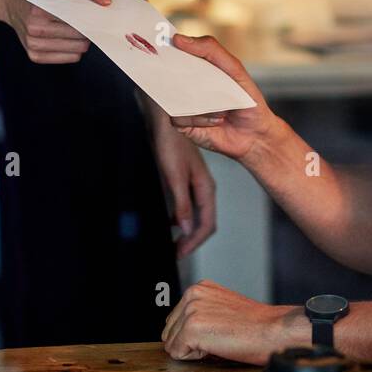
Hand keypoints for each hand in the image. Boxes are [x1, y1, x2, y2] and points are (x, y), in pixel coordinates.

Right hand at [0, 0, 110, 63]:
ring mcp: (33, 45)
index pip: (80, 21)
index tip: (96, 11)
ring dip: (82, 39)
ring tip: (73, 25)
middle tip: (84, 17)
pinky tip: (66, 35)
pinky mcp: (35, 56)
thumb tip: (105, 1)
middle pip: (82, 38)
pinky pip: (71, 58)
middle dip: (88, 28)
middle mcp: (33, 29)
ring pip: (79, 51)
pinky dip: (74, 48)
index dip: (92, 17)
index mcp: (39, 10)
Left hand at [149, 113, 216, 258]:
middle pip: (203, 221)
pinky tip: (168, 220)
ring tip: (172, 242)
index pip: (206, 224)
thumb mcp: (173, 176)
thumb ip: (181, 203)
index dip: (194, 242)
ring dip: (185, 229)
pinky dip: (179, 216)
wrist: (165, 116)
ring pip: (195, 213)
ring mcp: (193, 182)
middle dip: (191, 240)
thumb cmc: (170, 142)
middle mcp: (202, 187)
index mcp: (205, 188)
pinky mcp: (183, 177)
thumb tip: (184, 229)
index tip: (179, 255)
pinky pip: (186, 204)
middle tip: (175, 254)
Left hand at [162, 279, 306, 364]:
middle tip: (219, 337)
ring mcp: (190, 311)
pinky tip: (216, 346)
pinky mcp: (191, 328)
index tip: (218, 331)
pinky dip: (195, 357)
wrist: (273, 330)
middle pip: (169, 332)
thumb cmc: (255, 325)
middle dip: (190, 342)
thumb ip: (202, 311)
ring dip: (193, 349)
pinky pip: (177, 354)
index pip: (175, 321)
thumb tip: (181, 331)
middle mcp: (191, 295)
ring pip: (171, 344)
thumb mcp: (223, 308)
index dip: (195, 334)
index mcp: (199, 288)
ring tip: (218, 340)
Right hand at [168, 34, 275, 162]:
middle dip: (167, 70)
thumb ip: (211, 50)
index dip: (166, 45)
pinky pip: (178, 117)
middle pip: (164, 73)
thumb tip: (180, 39)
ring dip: (196, 100)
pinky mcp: (183, 124)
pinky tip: (216, 119)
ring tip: (220, 106)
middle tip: (173, 67)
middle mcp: (186, 85)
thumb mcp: (235, 70)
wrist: (255, 134)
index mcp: (197, 68)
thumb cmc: (247, 99)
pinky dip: (198, 118)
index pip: (175, 52)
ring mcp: (183, 104)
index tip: (166, 40)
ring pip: (169, 96)